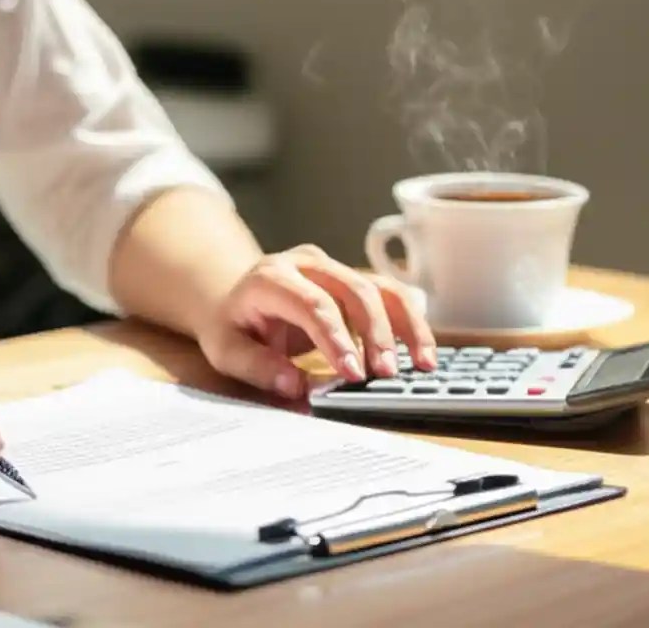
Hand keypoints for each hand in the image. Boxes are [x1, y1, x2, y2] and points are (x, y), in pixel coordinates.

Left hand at [196, 244, 436, 399]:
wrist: (234, 300)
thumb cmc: (232, 328)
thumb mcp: (227, 350)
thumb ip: (258, 366)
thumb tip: (295, 385)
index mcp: (270, 278)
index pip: (311, 303)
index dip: (335, 337)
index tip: (352, 373)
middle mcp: (305, 263)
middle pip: (353, 290)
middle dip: (375, 334)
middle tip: (385, 374)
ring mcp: (332, 267)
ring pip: (379, 288)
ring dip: (403, 327)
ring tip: (421, 365)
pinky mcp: (352, 279)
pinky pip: (389, 295)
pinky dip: (410, 322)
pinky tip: (422, 353)